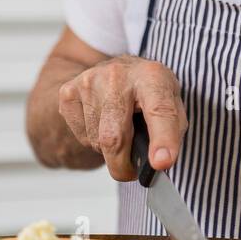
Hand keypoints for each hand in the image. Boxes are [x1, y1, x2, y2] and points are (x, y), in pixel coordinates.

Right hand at [57, 56, 186, 180]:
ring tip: (119, 131)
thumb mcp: (171, 102)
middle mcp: (118, 75)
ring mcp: (89, 82)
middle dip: (122, 165)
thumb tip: (159, 162)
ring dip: (109, 150)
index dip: (162, 139)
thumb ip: (172, 130)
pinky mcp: (68, 92)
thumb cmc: (146, 90)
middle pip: (114, 136)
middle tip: (130, 172)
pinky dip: (93, 141)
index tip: (161, 163)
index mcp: (152, 76)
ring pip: (96, 141)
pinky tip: (102, 123)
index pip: (159, 110)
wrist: (115, 67)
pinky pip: (81, 136)